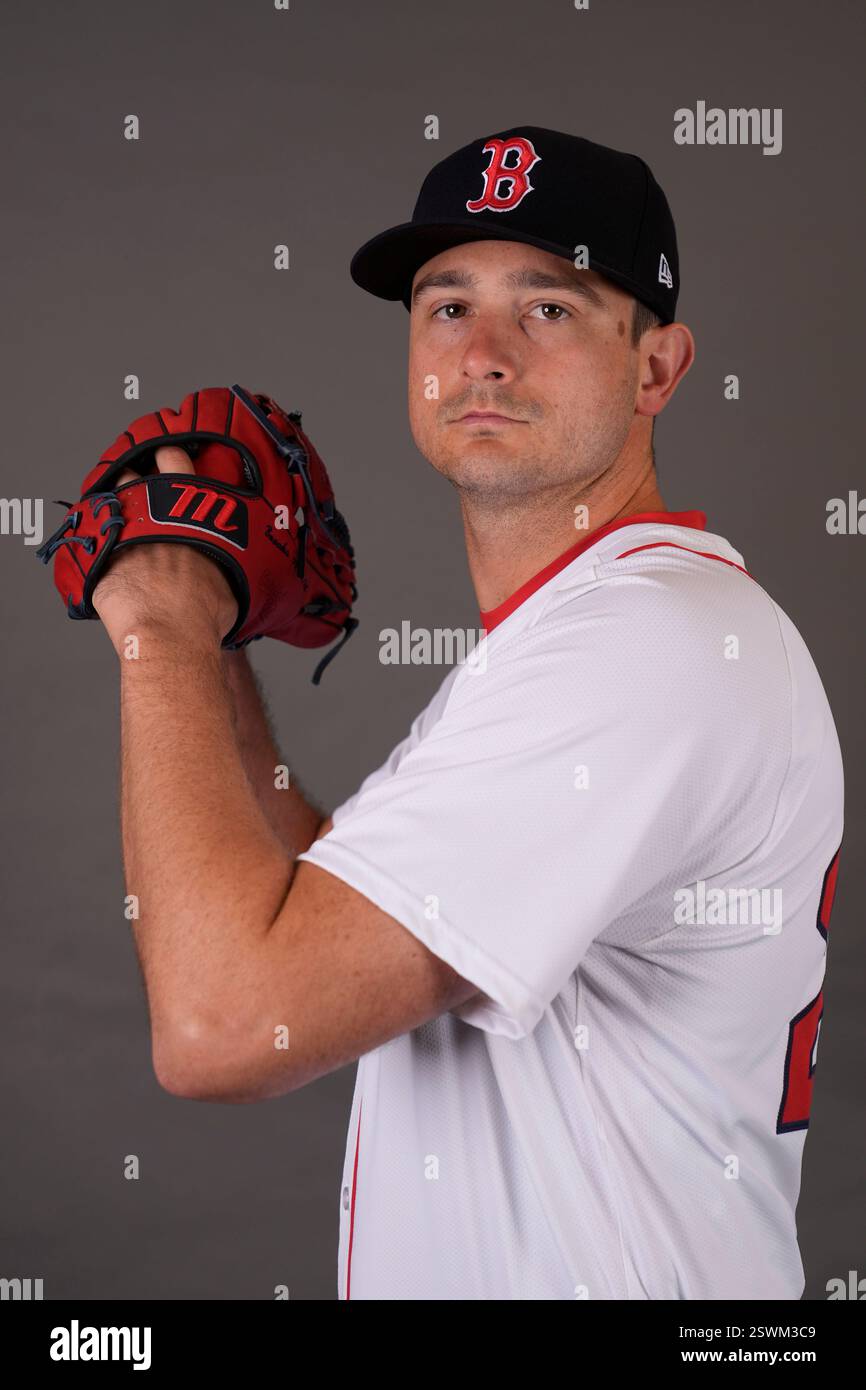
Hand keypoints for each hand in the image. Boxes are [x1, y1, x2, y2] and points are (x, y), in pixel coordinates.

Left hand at [92, 446, 237, 652]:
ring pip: (109, 506)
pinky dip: (94, 545)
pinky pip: (90, 542)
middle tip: (135, 476)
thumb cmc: (202, 618)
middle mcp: (154, 521)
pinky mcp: (100, 562)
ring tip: (116, 517)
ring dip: (111, 508)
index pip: (176, 465)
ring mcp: (124, 538)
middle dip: (133, 471)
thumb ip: (221, 573)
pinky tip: (96, 552)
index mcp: (190, 519)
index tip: (167, 454)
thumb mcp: (229, 591)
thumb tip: (226, 582)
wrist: (171, 637)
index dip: (169, 455)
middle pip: (134, 477)